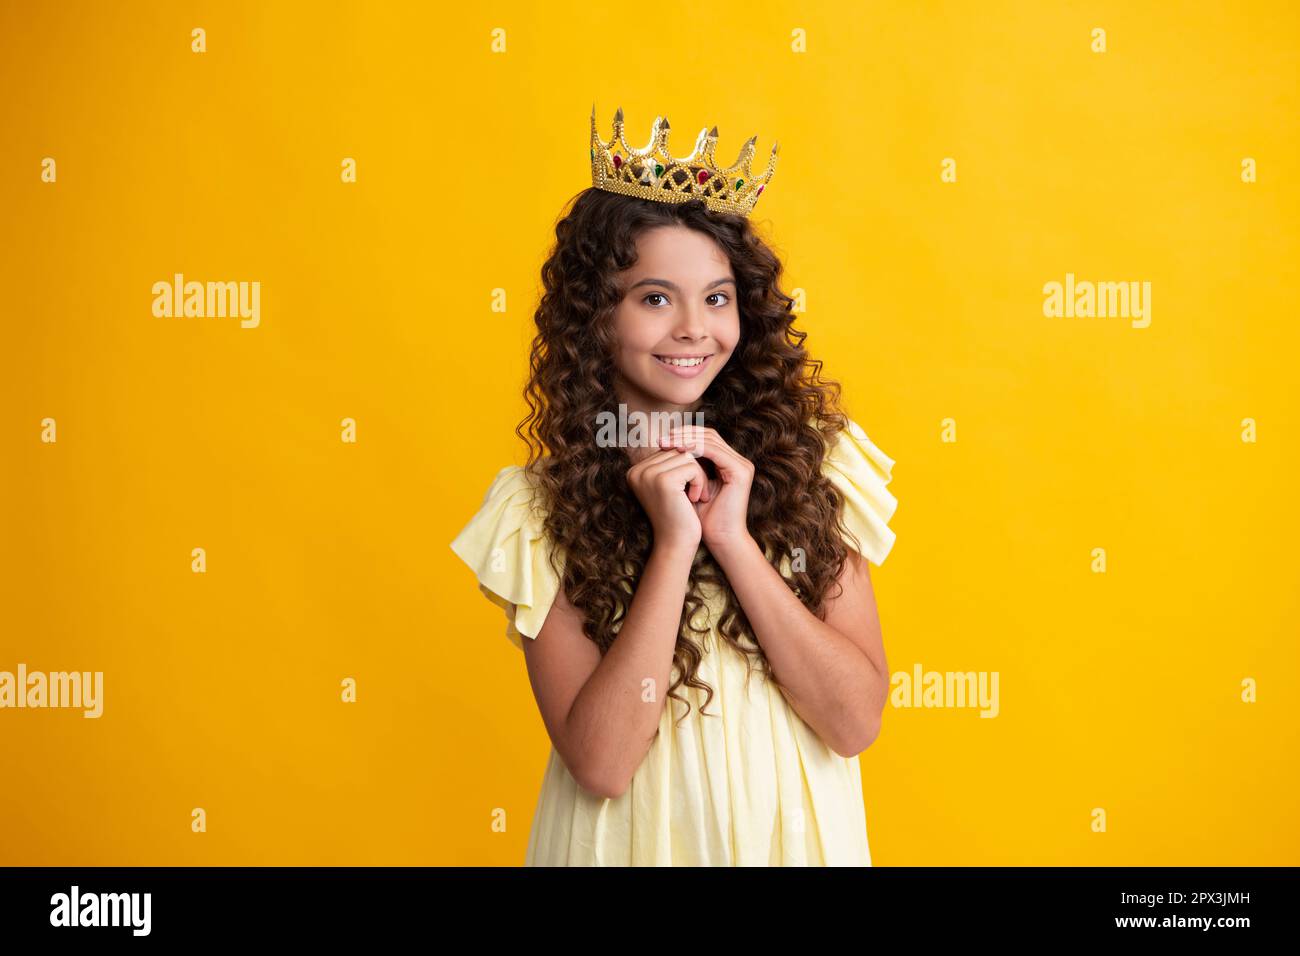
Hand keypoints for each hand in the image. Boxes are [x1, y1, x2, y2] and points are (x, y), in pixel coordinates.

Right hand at [626, 448, 706, 553]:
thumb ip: (672, 462)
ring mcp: (648, 474)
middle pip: (678, 450)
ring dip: (699, 476)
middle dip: (694, 470)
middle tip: (696, 494)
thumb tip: (686, 436)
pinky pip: (693, 467)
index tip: (687, 491)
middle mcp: (637, 470)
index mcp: (636, 470)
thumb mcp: (673, 486)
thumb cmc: (679, 516)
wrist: (677, 544)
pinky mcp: (663, 480)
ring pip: (687, 456)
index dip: (686, 468)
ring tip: (696, 496)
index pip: (670, 451)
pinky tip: (695, 499)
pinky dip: (700, 482)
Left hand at [658, 426, 754, 552]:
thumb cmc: (702, 520)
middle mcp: (737, 461)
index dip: (683, 435)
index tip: (661, 441)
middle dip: (683, 434)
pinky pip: (714, 452)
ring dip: (686, 439)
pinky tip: (679, 451)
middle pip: (708, 435)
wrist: (721, 540)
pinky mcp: (740, 471)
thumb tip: (660, 452)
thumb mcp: (688, 488)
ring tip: (667, 444)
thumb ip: (682, 470)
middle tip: (662, 439)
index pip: (704, 439)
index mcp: (727, 464)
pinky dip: (695, 448)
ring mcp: (741, 465)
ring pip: (710, 440)